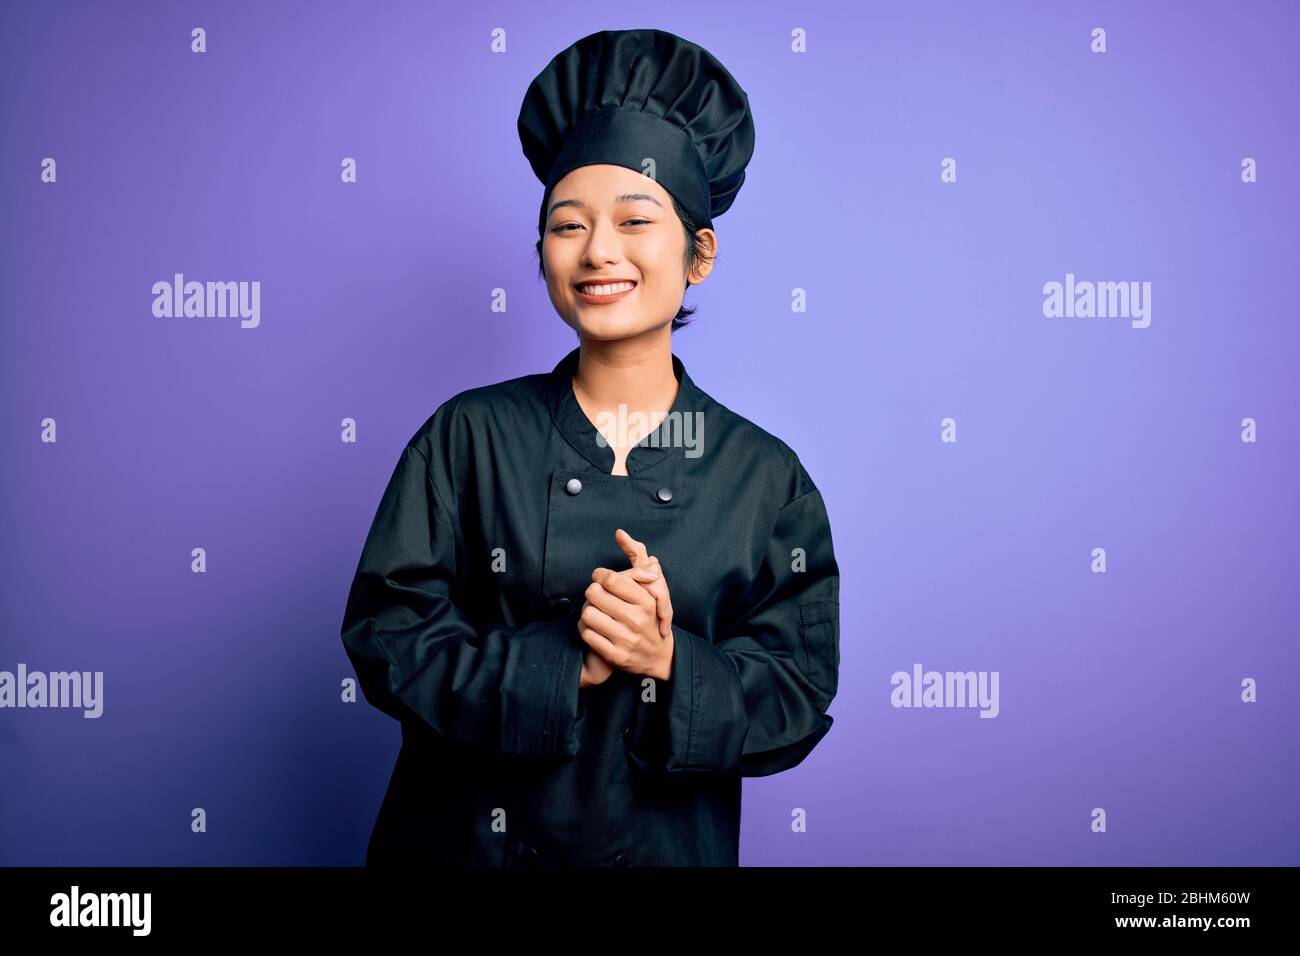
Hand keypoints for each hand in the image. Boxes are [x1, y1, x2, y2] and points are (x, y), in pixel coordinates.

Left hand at [577, 530, 674, 681]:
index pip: (611, 579)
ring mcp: (626, 639)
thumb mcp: (651, 585)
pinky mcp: (615, 656)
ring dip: (586, 611)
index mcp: (646, 600)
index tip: (600, 579)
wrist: (660, 657)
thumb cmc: (651, 615)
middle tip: (596, 596)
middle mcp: (637, 619)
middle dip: (592, 593)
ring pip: (587, 614)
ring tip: (594, 611)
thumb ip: (637, 556)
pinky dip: (585, 629)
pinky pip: (586, 634)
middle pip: (594, 594)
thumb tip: (620, 532)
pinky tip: (593, 627)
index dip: (600, 576)